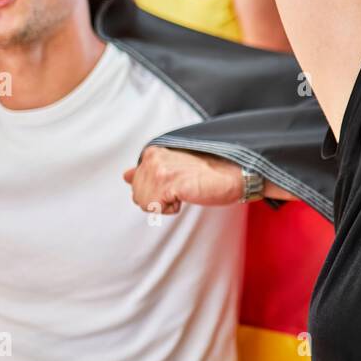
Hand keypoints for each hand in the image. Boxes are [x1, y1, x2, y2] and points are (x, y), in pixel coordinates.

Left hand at [123, 144, 248, 214]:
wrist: (235, 173)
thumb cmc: (208, 173)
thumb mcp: (173, 168)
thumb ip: (146, 171)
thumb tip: (125, 175)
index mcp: (152, 152)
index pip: (135, 185)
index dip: (156, 192)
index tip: (177, 182)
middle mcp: (153, 157)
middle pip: (138, 196)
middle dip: (158, 199)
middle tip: (182, 187)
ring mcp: (160, 168)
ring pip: (145, 203)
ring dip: (166, 203)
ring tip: (186, 189)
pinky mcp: (169, 181)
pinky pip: (155, 207)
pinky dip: (172, 208)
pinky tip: (187, 194)